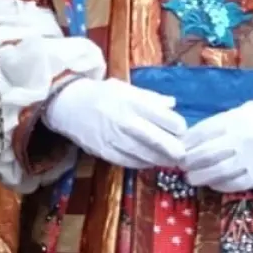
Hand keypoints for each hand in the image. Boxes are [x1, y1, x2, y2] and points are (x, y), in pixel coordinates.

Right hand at [43, 78, 186, 170]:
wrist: (69, 105)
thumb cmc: (101, 94)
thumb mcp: (126, 88)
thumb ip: (151, 97)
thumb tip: (172, 104)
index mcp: (134, 102)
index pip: (167, 119)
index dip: (180, 128)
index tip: (182, 131)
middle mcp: (126, 121)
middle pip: (160, 141)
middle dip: (176, 150)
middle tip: (183, 154)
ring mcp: (116, 139)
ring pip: (147, 155)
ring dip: (162, 160)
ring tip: (170, 159)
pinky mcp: (106, 152)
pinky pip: (131, 162)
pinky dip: (144, 164)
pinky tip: (150, 161)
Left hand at [180, 96, 252, 192]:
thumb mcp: (242, 110)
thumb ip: (220, 123)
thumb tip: (193, 138)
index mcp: (235, 119)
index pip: (201, 133)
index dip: (185, 144)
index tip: (176, 149)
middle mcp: (242, 138)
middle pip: (205, 154)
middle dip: (188, 163)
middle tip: (180, 167)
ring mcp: (252, 157)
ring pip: (217, 172)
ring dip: (200, 177)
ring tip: (191, 178)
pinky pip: (235, 184)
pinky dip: (220, 185)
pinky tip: (213, 183)